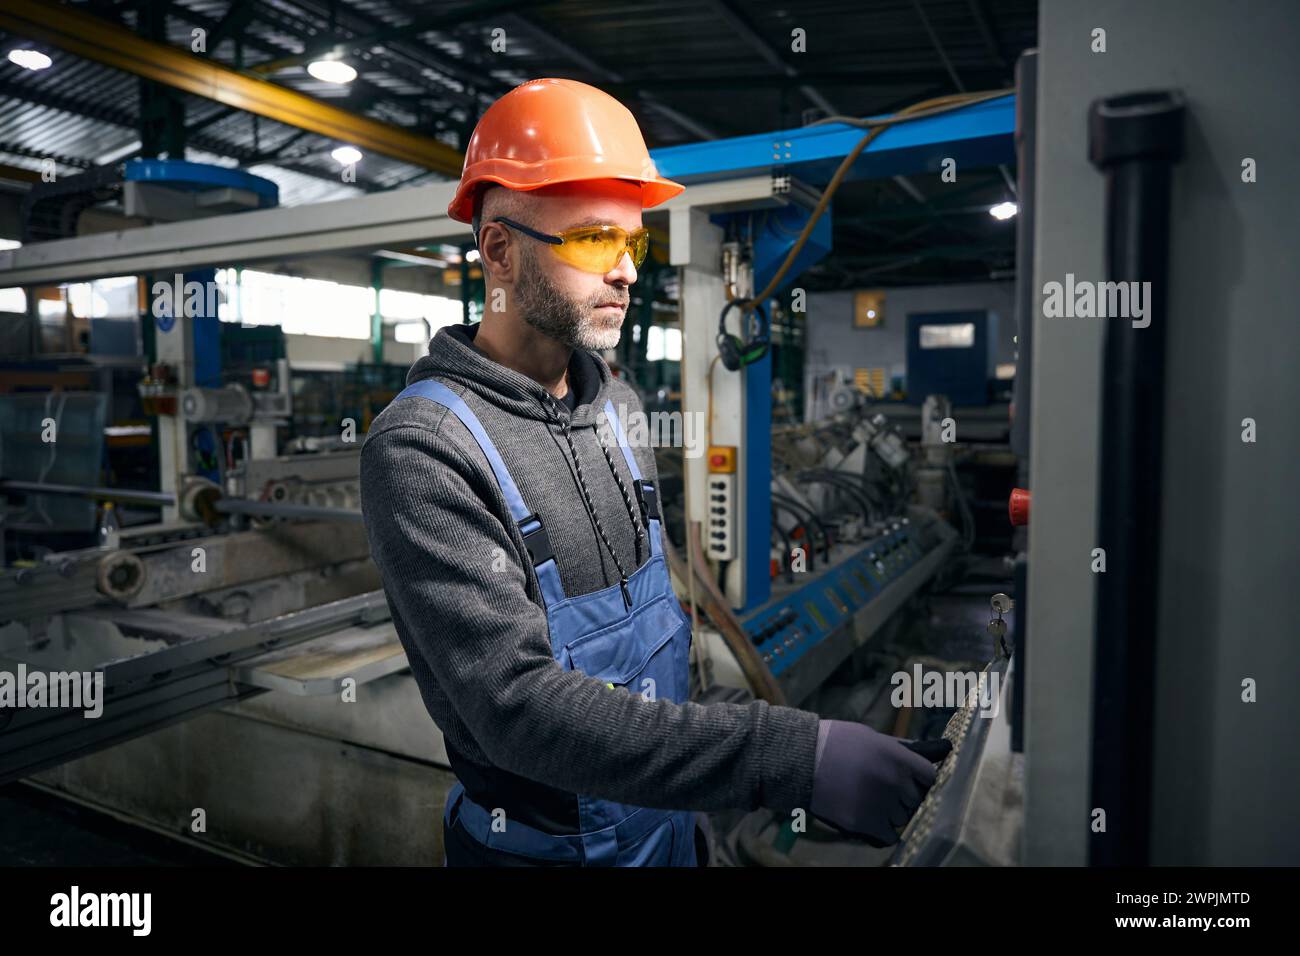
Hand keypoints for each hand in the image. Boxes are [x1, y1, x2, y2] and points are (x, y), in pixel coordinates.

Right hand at [809, 720, 950, 846]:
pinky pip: (888, 836)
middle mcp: (894, 781)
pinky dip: (882, 831)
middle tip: (885, 790)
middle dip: (904, 796)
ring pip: (902, 818)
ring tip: (872, 802)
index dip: (921, 778)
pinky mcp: (863, 822)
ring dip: (892, 813)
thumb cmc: (835, 741)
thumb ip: (899, 748)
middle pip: (916, 799)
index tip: (912, 780)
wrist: (800, 758)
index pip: (929, 776)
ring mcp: (880, 804)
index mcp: (897, 757)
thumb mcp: (870, 736)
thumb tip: (936, 750)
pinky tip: (872, 820)